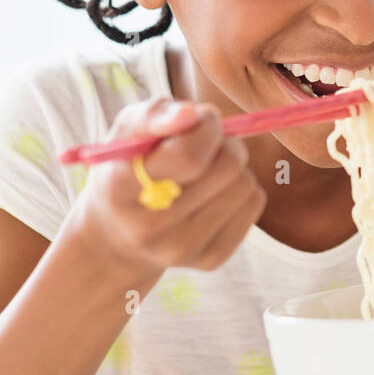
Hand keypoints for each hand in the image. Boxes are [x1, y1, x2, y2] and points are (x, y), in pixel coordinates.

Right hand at [72, 97, 265, 277]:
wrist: (120, 234)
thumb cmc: (128, 168)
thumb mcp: (128, 133)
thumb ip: (156, 115)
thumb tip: (192, 114)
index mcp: (120, 189)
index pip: (187, 156)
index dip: (206, 128)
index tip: (199, 119)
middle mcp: (148, 228)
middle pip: (228, 167)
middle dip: (225, 142)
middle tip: (207, 142)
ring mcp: (181, 249)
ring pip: (245, 183)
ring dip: (233, 166)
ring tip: (206, 170)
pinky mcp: (210, 260)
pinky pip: (254, 203)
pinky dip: (241, 189)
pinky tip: (214, 193)